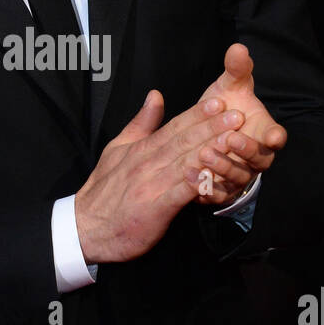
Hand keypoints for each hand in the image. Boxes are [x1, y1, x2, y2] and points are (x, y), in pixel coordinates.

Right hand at [75, 89, 250, 264]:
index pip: (173, 128)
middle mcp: (147, 164)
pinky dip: (195, 185)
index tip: (219, 102)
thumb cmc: (105, 190)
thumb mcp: (118, 149)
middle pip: (183, 142)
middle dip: (211, 127)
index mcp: (141, 149)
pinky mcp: (154, 210)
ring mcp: (151, 186)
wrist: (85, 228)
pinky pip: (178, 194)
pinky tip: (213, 176)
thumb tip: (155, 95)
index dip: (197, 115)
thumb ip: (141, 123)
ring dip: (210, 151)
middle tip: (237, 115)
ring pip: (185, 164)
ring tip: (233, 139)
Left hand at [196, 42, 286, 196]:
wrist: (206, 134)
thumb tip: (238, 47)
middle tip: (229, 139)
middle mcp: (255, 157)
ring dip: (222, 167)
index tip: (274, 135)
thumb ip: (236, 69)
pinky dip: (203, 186)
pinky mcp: (220, 190)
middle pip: (258, 159)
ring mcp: (239, 175)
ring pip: (237, 177)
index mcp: (264, 132)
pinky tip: (187, 174)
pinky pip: (215, 192)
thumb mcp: (230, 87)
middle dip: (245, 150)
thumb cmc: (224, 108)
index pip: (276, 136)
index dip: (275, 136)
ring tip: (204, 154)